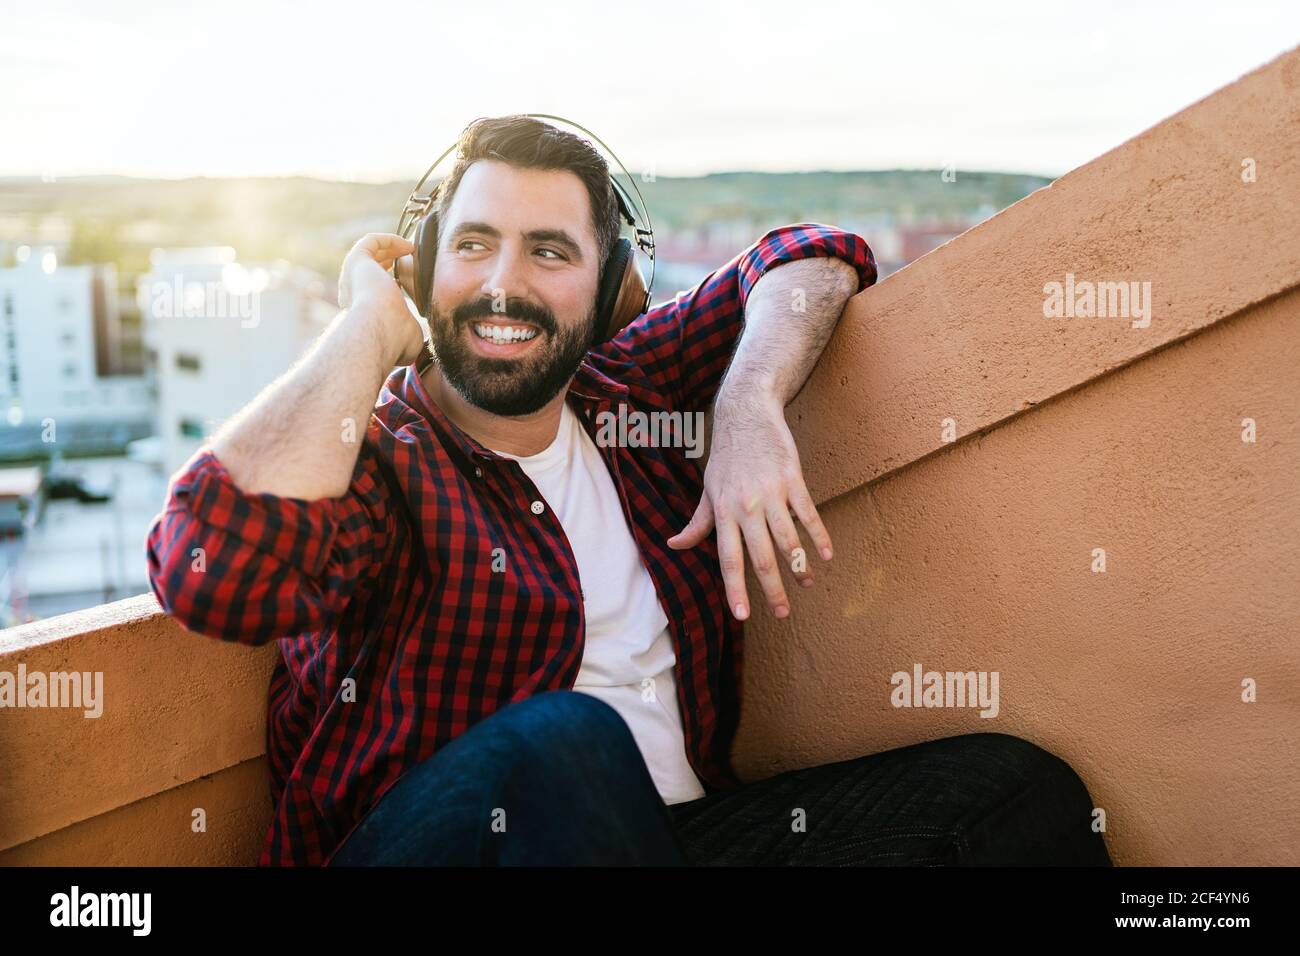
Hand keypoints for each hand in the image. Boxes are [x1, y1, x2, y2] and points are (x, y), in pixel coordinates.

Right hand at [338, 233, 426, 365]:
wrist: (380, 329)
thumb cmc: (394, 340)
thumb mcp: (407, 338)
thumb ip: (409, 333)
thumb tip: (418, 338)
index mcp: (363, 313)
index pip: (373, 292)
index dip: (391, 283)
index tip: (408, 281)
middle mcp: (353, 293)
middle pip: (369, 270)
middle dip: (388, 261)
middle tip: (408, 258)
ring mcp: (353, 276)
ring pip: (369, 254)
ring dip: (389, 248)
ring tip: (409, 248)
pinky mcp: (357, 260)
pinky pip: (370, 241)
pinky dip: (389, 240)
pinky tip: (407, 245)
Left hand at [667, 390, 832, 620]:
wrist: (746, 414)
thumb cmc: (725, 456)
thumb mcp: (707, 489)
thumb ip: (696, 522)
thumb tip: (674, 545)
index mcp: (723, 512)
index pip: (728, 559)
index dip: (734, 589)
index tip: (741, 615)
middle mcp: (746, 507)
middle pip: (761, 557)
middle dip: (772, 591)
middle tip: (781, 614)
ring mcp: (771, 494)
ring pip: (787, 540)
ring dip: (799, 568)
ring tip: (806, 585)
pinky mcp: (793, 480)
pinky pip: (808, 514)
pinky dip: (819, 537)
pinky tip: (827, 556)